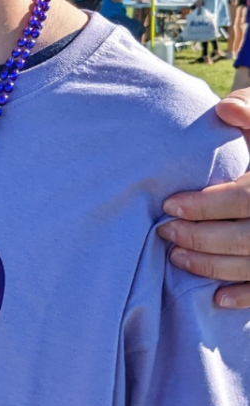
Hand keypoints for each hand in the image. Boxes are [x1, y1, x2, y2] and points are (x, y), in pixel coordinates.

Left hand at [158, 89, 249, 306]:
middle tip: (165, 232)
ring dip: (212, 266)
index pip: (244, 198)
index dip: (206, 205)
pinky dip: (245, 296)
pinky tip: (216, 298)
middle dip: (201, 237)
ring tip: (176, 257)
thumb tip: (224, 107)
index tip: (169, 205)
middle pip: (245, 236)